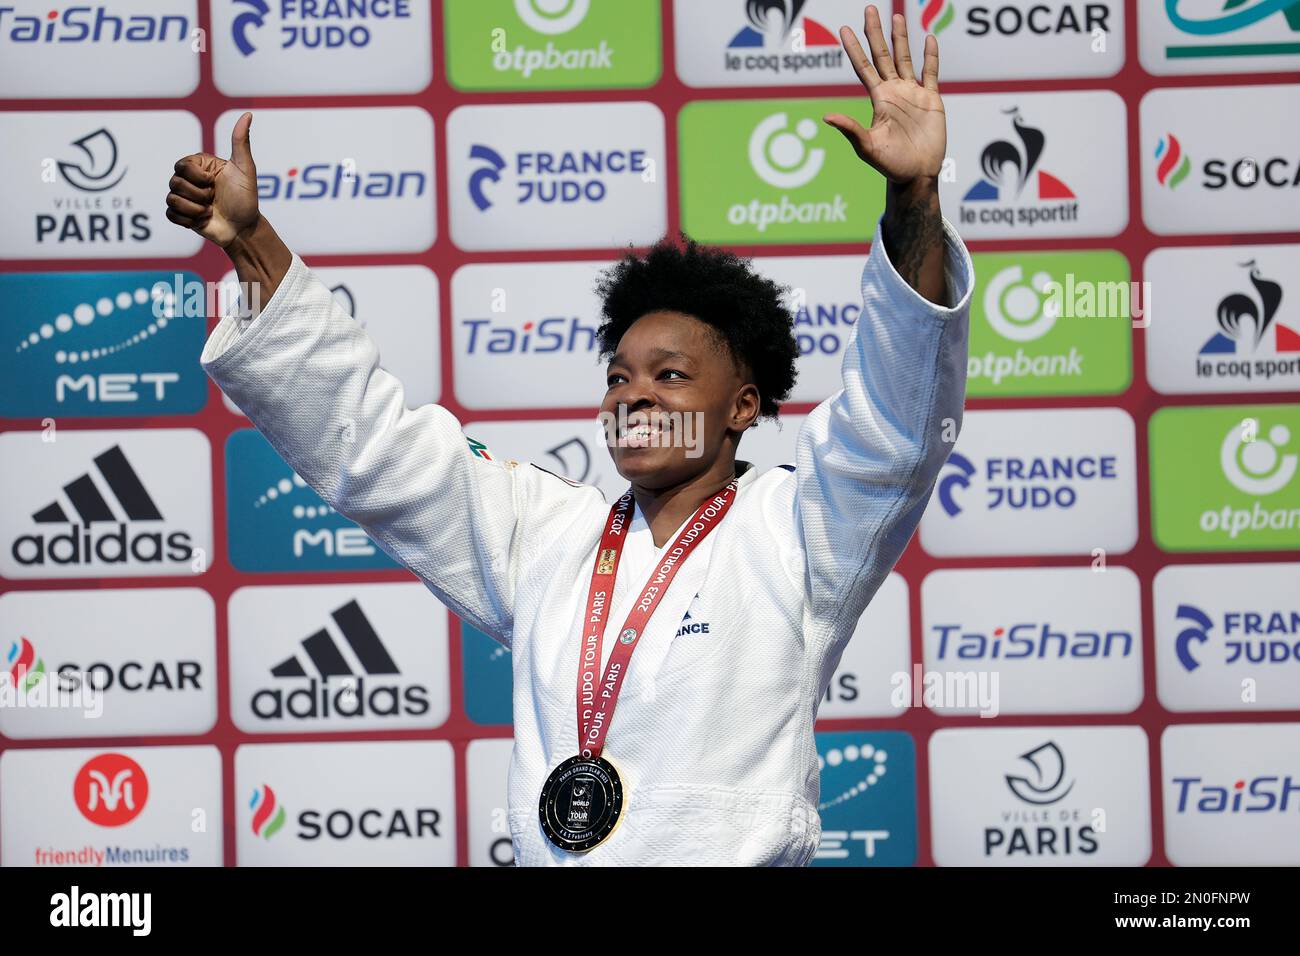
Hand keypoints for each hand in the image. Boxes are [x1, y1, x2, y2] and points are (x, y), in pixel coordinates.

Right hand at [166, 111, 259, 247]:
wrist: (244, 228)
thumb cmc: (246, 198)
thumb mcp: (245, 169)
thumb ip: (240, 142)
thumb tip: (248, 114)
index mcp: (199, 166)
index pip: (182, 166)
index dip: (198, 178)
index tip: (214, 183)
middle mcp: (189, 179)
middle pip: (174, 182)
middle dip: (199, 194)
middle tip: (214, 199)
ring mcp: (184, 197)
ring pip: (172, 199)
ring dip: (195, 209)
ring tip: (210, 210)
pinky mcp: (181, 214)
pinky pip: (171, 214)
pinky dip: (188, 219)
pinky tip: (203, 219)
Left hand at [823, 6, 944, 186]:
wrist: (916, 175)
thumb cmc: (890, 165)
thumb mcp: (868, 147)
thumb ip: (850, 130)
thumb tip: (826, 118)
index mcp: (878, 100)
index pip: (863, 67)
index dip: (854, 49)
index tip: (844, 29)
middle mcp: (893, 92)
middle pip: (883, 55)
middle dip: (875, 33)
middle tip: (869, 9)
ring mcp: (913, 94)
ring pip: (905, 59)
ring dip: (901, 38)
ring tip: (897, 16)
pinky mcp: (932, 100)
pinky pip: (931, 73)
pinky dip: (931, 57)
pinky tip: (929, 39)